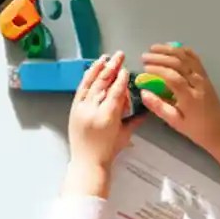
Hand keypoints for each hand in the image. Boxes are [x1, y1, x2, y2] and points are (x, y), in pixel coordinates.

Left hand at [68, 53, 141, 168]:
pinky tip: (92, 69)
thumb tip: (145, 107)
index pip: (116, 92)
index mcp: (108, 117)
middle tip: (119, 56)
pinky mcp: (74, 109)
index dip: (121, 79)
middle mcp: (93, 111)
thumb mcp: (125, 134)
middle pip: (103, 84)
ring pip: (91, 84)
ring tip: (105, 58)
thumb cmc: (108, 151)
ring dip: (98, 69)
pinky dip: (87, 78)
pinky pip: (81, 89)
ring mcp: (81, 109)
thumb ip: (135, 119)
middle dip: (111, 67)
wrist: (87, 162)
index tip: (126, 70)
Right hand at [139, 44, 219, 173]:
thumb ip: (158, 107)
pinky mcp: (205, 75)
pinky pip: (194, 58)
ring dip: (169, 50)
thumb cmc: (197, 129)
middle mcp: (198, 83)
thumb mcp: (175, 122)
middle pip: (179, 63)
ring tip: (153, 48)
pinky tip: (171, 48)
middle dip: (160, 57)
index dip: (157, 70)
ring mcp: (203, 77)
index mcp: (190, 97)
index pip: (173, 77)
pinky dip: (182, 50)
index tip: (144, 68)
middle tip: (144, 57)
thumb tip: (143, 92)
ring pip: (186, 57)